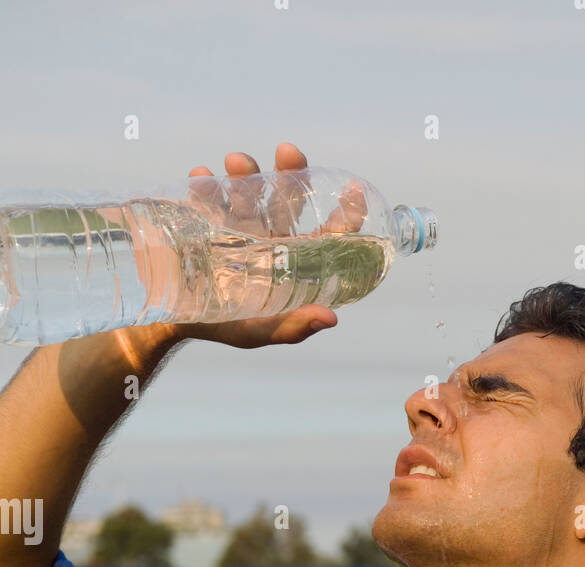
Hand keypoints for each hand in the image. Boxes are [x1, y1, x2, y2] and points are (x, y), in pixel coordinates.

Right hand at [168, 142, 339, 348]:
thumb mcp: (258, 332)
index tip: (353, 191)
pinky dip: (205, 183)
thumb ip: (292, 327)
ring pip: (248, 189)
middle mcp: (268, 236)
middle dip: (290, 172)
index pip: (324, 234)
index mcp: (290, 260)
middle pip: (287, 199)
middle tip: (289, 153)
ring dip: (245, 172)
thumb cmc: (225, 325)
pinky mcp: (203, 215)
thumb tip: (331, 318)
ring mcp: (236, 222)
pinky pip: (206, 193)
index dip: (343, 214)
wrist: (170, 316)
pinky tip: (201, 175)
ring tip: (236, 163)